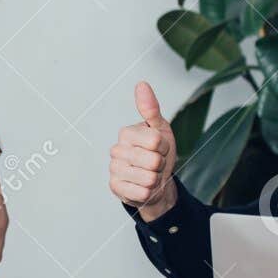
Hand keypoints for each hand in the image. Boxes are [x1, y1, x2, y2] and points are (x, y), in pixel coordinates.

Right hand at [110, 81, 177, 220]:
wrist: (155, 181)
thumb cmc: (158, 153)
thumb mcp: (160, 129)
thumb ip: (151, 108)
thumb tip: (141, 84)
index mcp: (126, 133)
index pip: (155, 141)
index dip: (164, 147)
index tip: (160, 148)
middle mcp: (116, 150)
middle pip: (153, 161)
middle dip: (161, 165)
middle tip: (155, 164)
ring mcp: (114, 170)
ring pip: (148, 178)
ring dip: (155, 180)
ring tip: (150, 175)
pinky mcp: (115, 188)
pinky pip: (141, 193)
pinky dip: (148, 192)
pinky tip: (143, 187)